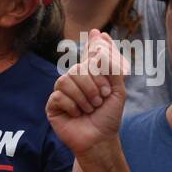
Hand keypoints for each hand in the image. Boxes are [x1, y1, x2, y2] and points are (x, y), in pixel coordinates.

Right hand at [46, 29, 128, 156]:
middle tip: (102, 99)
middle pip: (79, 67)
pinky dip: (73, 105)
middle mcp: (75, 79)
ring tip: (90, 108)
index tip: (97, 32)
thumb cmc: (108, 117)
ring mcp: (63, 91)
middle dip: (94, 84)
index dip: (93, 43)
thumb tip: (104, 40)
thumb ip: (113, 67)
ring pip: (67, 79)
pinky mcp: (53, 104)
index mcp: (91, 75)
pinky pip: (59, 95)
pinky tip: (77, 114)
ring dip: (84, 96)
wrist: (100, 139)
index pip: (90, 54)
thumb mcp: (118, 91)